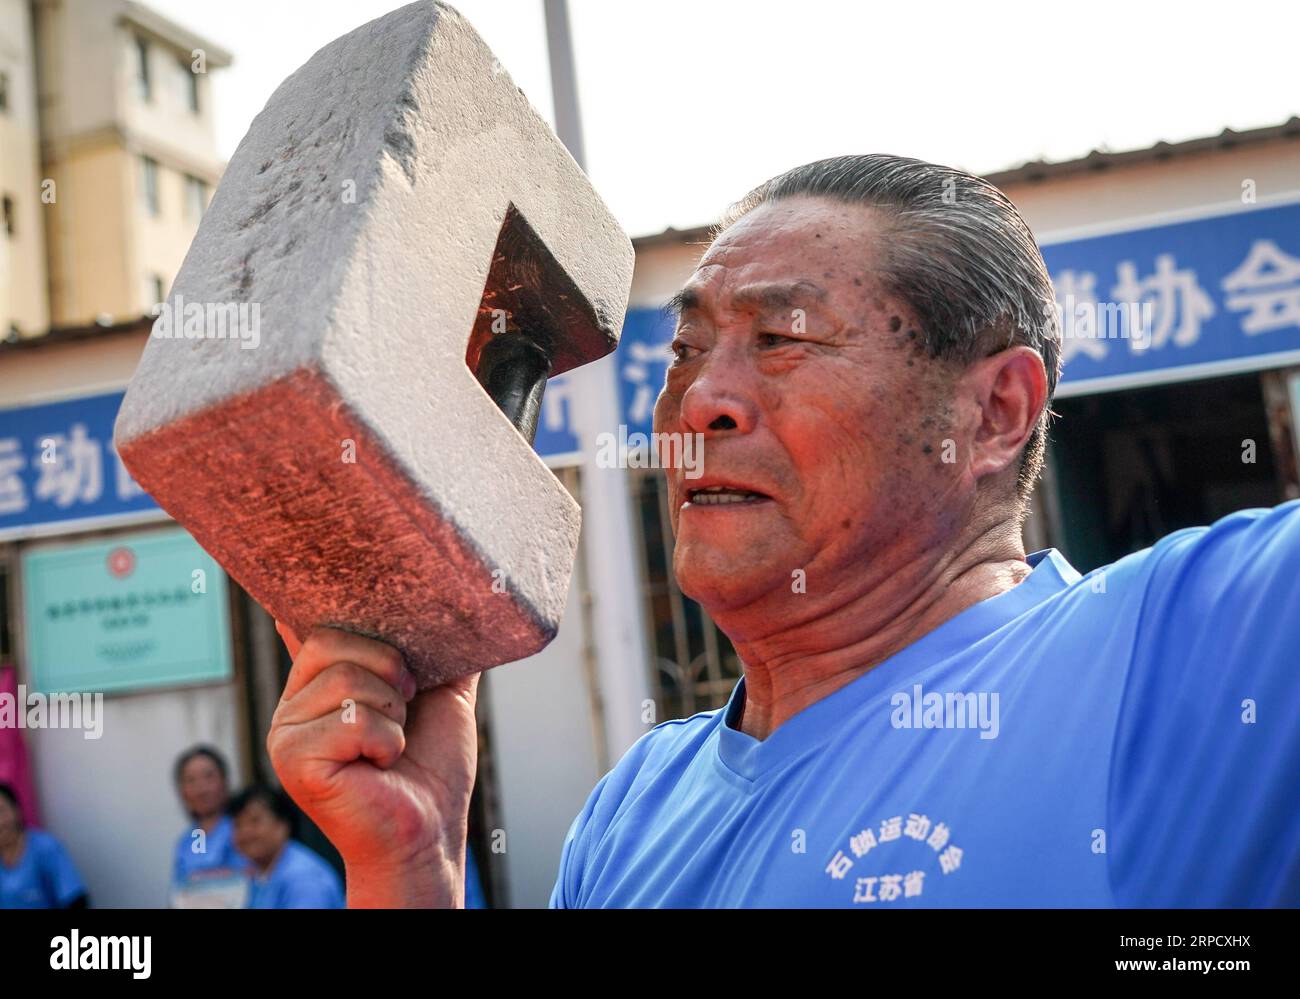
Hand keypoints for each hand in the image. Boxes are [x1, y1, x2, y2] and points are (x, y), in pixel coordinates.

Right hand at [267, 624, 479, 906]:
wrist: (430, 832)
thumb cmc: (432, 769)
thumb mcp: (443, 695)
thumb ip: (441, 651)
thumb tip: (464, 603)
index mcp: (319, 685)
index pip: (314, 627)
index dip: (332, 609)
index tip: (356, 599)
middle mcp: (293, 704)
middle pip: (332, 641)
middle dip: (389, 669)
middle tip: (407, 706)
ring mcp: (285, 733)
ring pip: (346, 680)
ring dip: (393, 713)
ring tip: (394, 744)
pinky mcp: (292, 760)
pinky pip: (353, 720)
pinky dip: (387, 741)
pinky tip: (382, 766)